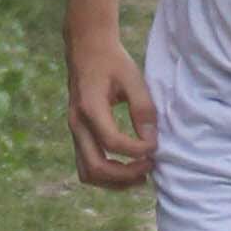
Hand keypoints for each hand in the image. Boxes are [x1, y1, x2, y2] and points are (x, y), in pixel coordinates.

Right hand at [66, 36, 156, 188]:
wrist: (86, 48)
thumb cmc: (112, 61)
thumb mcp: (132, 78)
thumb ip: (142, 109)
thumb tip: (151, 141)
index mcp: (90, 108)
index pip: (113, 143)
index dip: (137, 151)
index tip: (155, 147)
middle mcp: (77, 124)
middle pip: (96, 167)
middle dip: (125, 175)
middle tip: (150, 167)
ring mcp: (75, 131)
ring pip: (88, 173)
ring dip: (114, 181)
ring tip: (140, 176)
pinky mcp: (79, 134)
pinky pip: (88, 165)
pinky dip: (108, 175)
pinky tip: (128, 168)